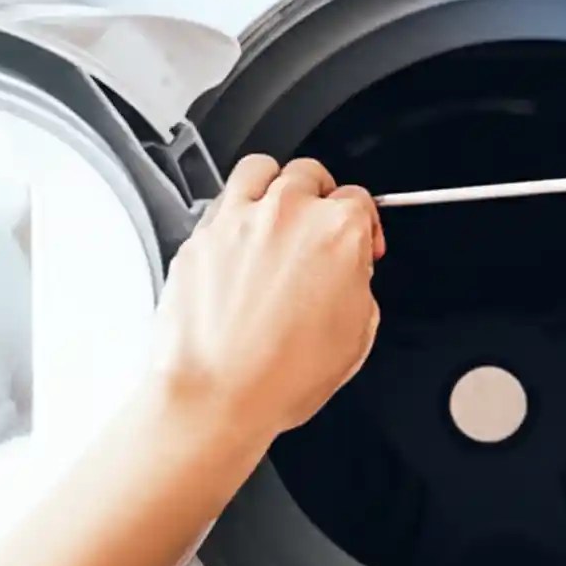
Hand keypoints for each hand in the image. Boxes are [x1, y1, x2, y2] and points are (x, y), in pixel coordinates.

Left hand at [152, 156, 384, 437]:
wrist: (217, 397)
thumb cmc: (283, 376)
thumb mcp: (357, 336)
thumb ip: (359, 286)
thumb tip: (350, 274)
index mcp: (338, 232)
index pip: (360, 201)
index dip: (366, 226)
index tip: (361, 245)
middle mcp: (288, 214)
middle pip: (311, 174)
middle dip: (323, 198)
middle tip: (322, 229)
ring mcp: (239, 220)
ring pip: (262, 168)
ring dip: (276, 185)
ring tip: (279, 211)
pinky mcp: (200, 236)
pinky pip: (221, 201)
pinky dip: (235, 211)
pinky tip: (241, 237)